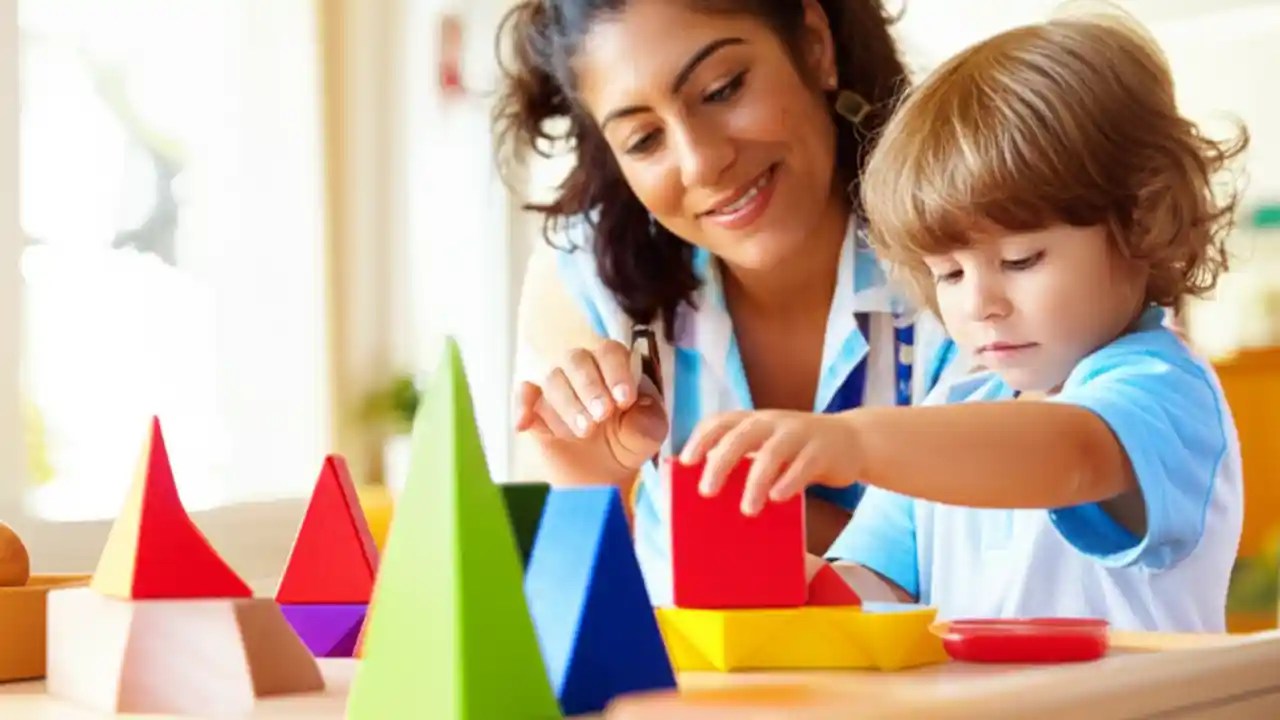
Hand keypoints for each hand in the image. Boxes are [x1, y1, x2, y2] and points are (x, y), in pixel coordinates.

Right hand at [515, 340, 668, 473]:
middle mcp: (584, 370)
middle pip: (577, 360)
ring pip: (553, 379)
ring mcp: (558, 386)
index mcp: (615, 367)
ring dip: (568, 405)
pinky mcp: (535, 406)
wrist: (603, 474)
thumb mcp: (649, 434)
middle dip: (590, 387)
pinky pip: (523, 394)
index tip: (624, 400)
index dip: (616, 372)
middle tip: (602, 415)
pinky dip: (521, 405)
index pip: (611, 352)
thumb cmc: (629, 443)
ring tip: (584, 432)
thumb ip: (649, 418)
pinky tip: (524, 424)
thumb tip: (637, 405)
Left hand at [679, 410, 861, 515]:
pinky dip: (790, 480)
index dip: (701, 438)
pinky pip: (804, 464)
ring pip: (772, 452)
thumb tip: (706, 487)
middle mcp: (773, 422)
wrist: (852, 440)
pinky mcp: (823, 450)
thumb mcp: (768, 448)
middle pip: (741, 435)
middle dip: (721, 462)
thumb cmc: (798, 450)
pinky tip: (778, 498)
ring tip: (747, 509)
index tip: (685, 462)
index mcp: (755, 420)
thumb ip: (743, 461)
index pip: (721, 421)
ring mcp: (799, 433)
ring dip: (756, 481)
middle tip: (707, 491)